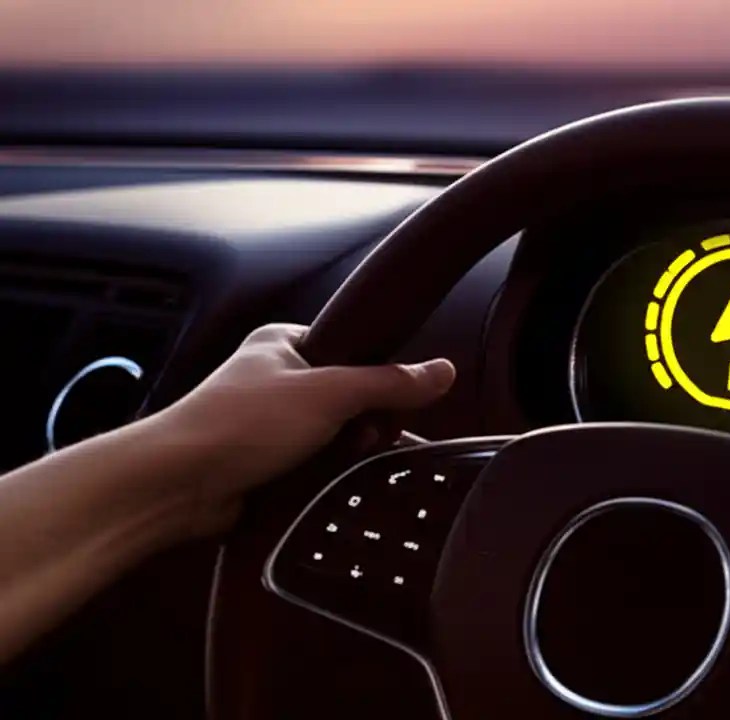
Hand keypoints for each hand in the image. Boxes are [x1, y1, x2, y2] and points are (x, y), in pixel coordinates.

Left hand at [154, 323, 455, 535]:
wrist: (175, 486)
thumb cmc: (238, 424)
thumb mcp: (329, 392)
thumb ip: (389, 383)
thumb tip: (443, 371)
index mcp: (284, 343)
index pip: (354, 350)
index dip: (378, 377)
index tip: (388, 403)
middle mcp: (275, 381)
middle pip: (351, 399)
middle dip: (363, 424)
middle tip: (359, 437)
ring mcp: (269, 426)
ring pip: (335, 439)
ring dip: (344, 456)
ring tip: (337, 465)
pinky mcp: (266, 467)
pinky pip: (315, 470)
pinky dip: (324, 479)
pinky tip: (325, 487)